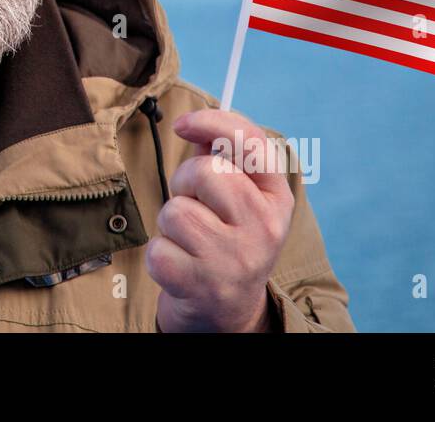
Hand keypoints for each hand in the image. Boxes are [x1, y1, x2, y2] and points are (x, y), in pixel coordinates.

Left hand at [145, 108, 294, 331]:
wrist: (228, 311)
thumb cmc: (225, 240)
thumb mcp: (236, 200)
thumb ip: (219, 160)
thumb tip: (196, 127)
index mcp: (276, 199)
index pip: (252, 143)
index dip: (214, 122)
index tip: (183, 123)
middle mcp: (264, 228)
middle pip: (206, 172)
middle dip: (185, 181)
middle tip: (192, 203)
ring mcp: (234, 259)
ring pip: (175, 210)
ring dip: (170, 222)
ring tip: (188, 240)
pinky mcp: (202, 285)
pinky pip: (158, 248)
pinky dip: (159, 256)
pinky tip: (181, 266)